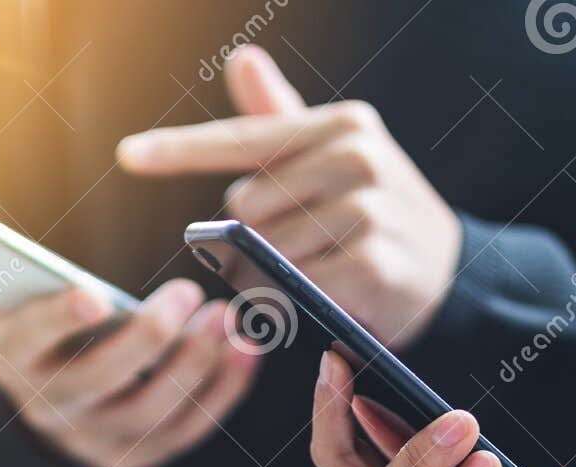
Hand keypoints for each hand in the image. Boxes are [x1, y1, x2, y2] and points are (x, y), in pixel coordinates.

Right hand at [0, 280, 257, 466]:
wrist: (46, 401)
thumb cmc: (39, 326)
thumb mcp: (7, 301)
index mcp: (12, 360)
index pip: (30, 342)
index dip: (58, 320)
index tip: (92, 296)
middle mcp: (49, 408)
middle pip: (99, 382)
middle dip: (147, 340)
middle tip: (186, 294)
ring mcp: (93, 440)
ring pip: (149, 412)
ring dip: (195, 365)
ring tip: (227, 319)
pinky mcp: (135, 458)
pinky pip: (185, 429)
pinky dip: (222, 391)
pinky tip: (246, 350)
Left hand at [118, 46, 460, 348]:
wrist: (447, 269)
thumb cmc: (371, 210)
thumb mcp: (331, 157)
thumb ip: (279, 118)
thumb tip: (242, 60)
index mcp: (339, 124)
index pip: (241, 140)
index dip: (179, 151)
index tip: (128, 155)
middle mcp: (355, 157)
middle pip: (245, 208)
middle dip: (256, 234)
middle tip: (305, 242)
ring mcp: (367, 209)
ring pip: (266, 250)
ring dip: (276, 270)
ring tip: (319, 267)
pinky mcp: (372, 264)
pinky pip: (297, 285)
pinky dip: (299, 297)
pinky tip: (330, 291)